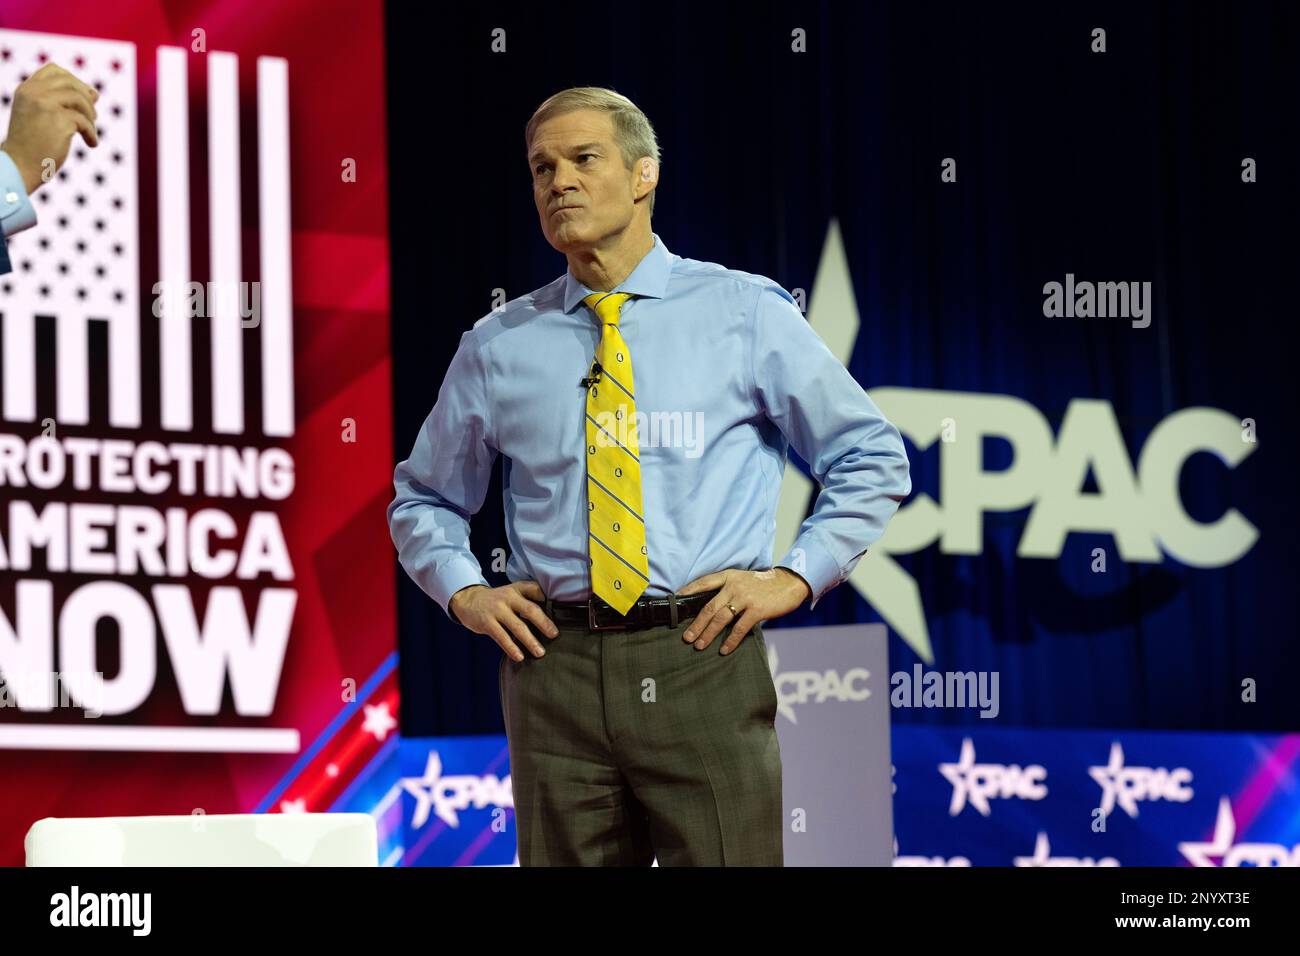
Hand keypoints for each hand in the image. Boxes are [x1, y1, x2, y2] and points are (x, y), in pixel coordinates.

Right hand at [0, 63, 98, 194]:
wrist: (20, 165)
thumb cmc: (32, 143)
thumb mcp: (42, 115)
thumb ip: (62, 102)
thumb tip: (95, 93)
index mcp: (27, 89)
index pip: (54, 70)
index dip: (73, 80)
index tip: (84, 96)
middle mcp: (34, 92)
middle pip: (71, 82)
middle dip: (86, 97)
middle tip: (92, 116)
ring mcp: (46, 104)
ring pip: (80, 99)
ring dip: (91, 115)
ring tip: (90, 130)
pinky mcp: (59, 120)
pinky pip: (85, 122)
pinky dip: (92, 133)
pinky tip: (91, 143)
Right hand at [448, 580, 558, 662]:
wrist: (468, 599)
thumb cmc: (496, 600)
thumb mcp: (511, 593)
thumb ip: (528, 600)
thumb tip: (550, 619)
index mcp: (517, 589)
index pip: (536, 590)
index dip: (548, 599)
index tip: (560, 610)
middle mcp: (508, 597)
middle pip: (530, 610)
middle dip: (544, 623)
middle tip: (554, 635)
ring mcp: (497, 610)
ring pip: (517, 626)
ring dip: (530, 641)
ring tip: (540, 652)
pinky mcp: (487, 623)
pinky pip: (501, 637)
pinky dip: (511, 648)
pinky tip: (519, 656)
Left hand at [677, 567, 811, 653]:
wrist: (788, 583)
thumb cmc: (764, 584)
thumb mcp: (743, 579)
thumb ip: (728, 589)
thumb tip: (711, 608)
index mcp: (728, 577)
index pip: (703, 583)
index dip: (688, 592)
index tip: (675, 602)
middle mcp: (734, 586)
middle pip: (709, 607)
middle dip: (696, 624)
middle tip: (686, 637)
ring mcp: (745, 598)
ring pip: (720, 619)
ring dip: (708, 634)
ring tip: (699, 645)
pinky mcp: (756, 610)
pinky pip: (739, 628)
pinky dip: (730, 640)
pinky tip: (724, 649)